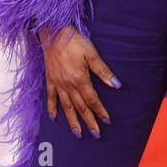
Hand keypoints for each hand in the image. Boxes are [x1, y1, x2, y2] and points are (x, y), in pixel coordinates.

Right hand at [38, 25, 119, 139]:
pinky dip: (52, 108)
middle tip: (96, 134)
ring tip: (78, 134)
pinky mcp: (49, 79)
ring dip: (72, 121)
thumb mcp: (92, 54)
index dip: (100, 111)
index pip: (92, 100)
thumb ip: (103, 71)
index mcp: (80, 79)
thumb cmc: (74, 41)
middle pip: (80, 107)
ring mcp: (57, 83)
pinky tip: (54, 118)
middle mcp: (68, 85)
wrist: (53, 32)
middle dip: (89, 121)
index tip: (107, 121)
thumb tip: (116, 85)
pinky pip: (50, 97)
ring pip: (66, 106)